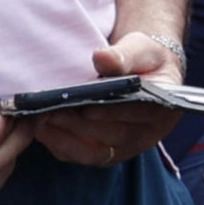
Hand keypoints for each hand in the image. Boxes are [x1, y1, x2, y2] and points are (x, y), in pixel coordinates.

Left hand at [33, 33, 184, 168]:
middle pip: (114, 136)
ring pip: (96, 153)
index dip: (111, 112)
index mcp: (163, 108)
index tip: (84, 107)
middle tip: (50, 111)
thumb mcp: (141, 48)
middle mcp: (148, 134)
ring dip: (67, 139)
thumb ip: (124, 54)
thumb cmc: (144, 58)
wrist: (145, 71)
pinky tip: (42, 130)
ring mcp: (127, 147)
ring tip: (41, 120)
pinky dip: (62, 146)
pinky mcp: (108, 153)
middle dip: (80, 126)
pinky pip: (83, 156)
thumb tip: (102, 57)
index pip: (137, 113)